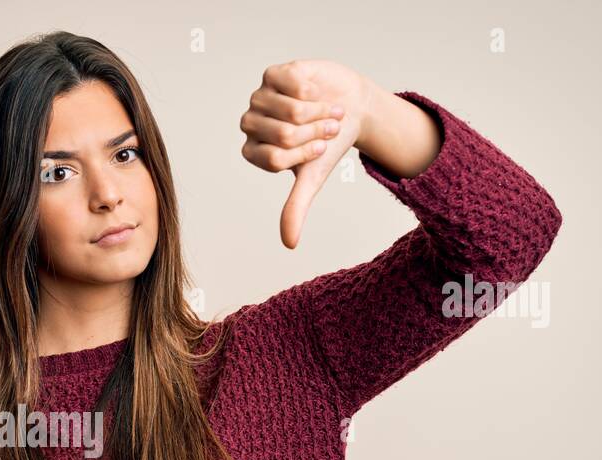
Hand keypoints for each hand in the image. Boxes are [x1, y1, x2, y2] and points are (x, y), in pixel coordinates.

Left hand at [240, 59, 373, 248]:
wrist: (350, 108)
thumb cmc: (329, 145)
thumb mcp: (312, 178)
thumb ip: (296, 207)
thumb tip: (289, 243)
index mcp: (253, 151)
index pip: (276, 158)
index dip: (306, 153)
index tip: (320, 149)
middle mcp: (250, 124)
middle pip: (283, 134)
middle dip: (316, 133)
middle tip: (330, 128)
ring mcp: (260, 97)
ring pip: (290, 110)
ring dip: (319, 112)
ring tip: (330, 112)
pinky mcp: (274, 74)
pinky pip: (294, 85)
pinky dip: (315, 92)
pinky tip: (318, 92)